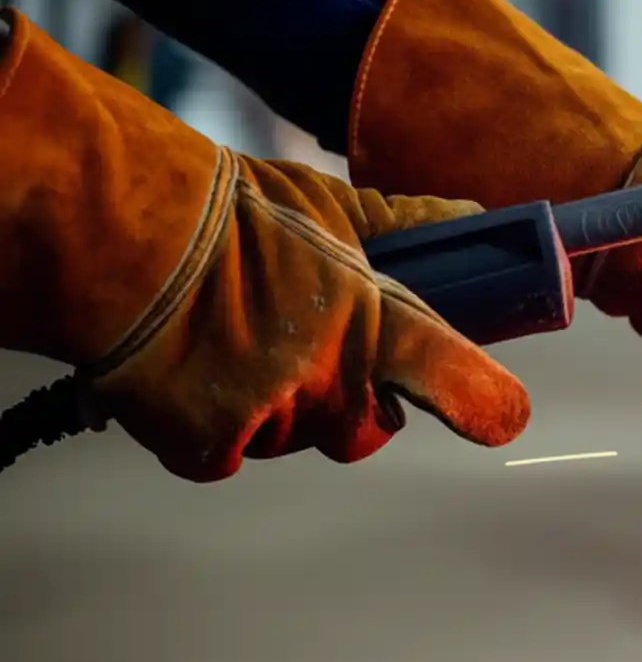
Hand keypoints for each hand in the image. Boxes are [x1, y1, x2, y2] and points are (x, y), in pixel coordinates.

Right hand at [0, 9, 528, 481]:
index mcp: (371, 320)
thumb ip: (410, 226)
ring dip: (278, 406)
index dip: (480, 398)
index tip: (502, 414)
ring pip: (296, 437)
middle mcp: (328, 378)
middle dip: (350, 400)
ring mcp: (272, 418)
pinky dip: (217, 424)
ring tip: (234, 340)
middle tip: (307, 346)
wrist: (118, 236)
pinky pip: (232, 453)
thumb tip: (472, 218)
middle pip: (366, 428)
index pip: (448, 374)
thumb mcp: (332, 208)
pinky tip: (197, 370)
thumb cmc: (229, 216)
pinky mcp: (211, 446)